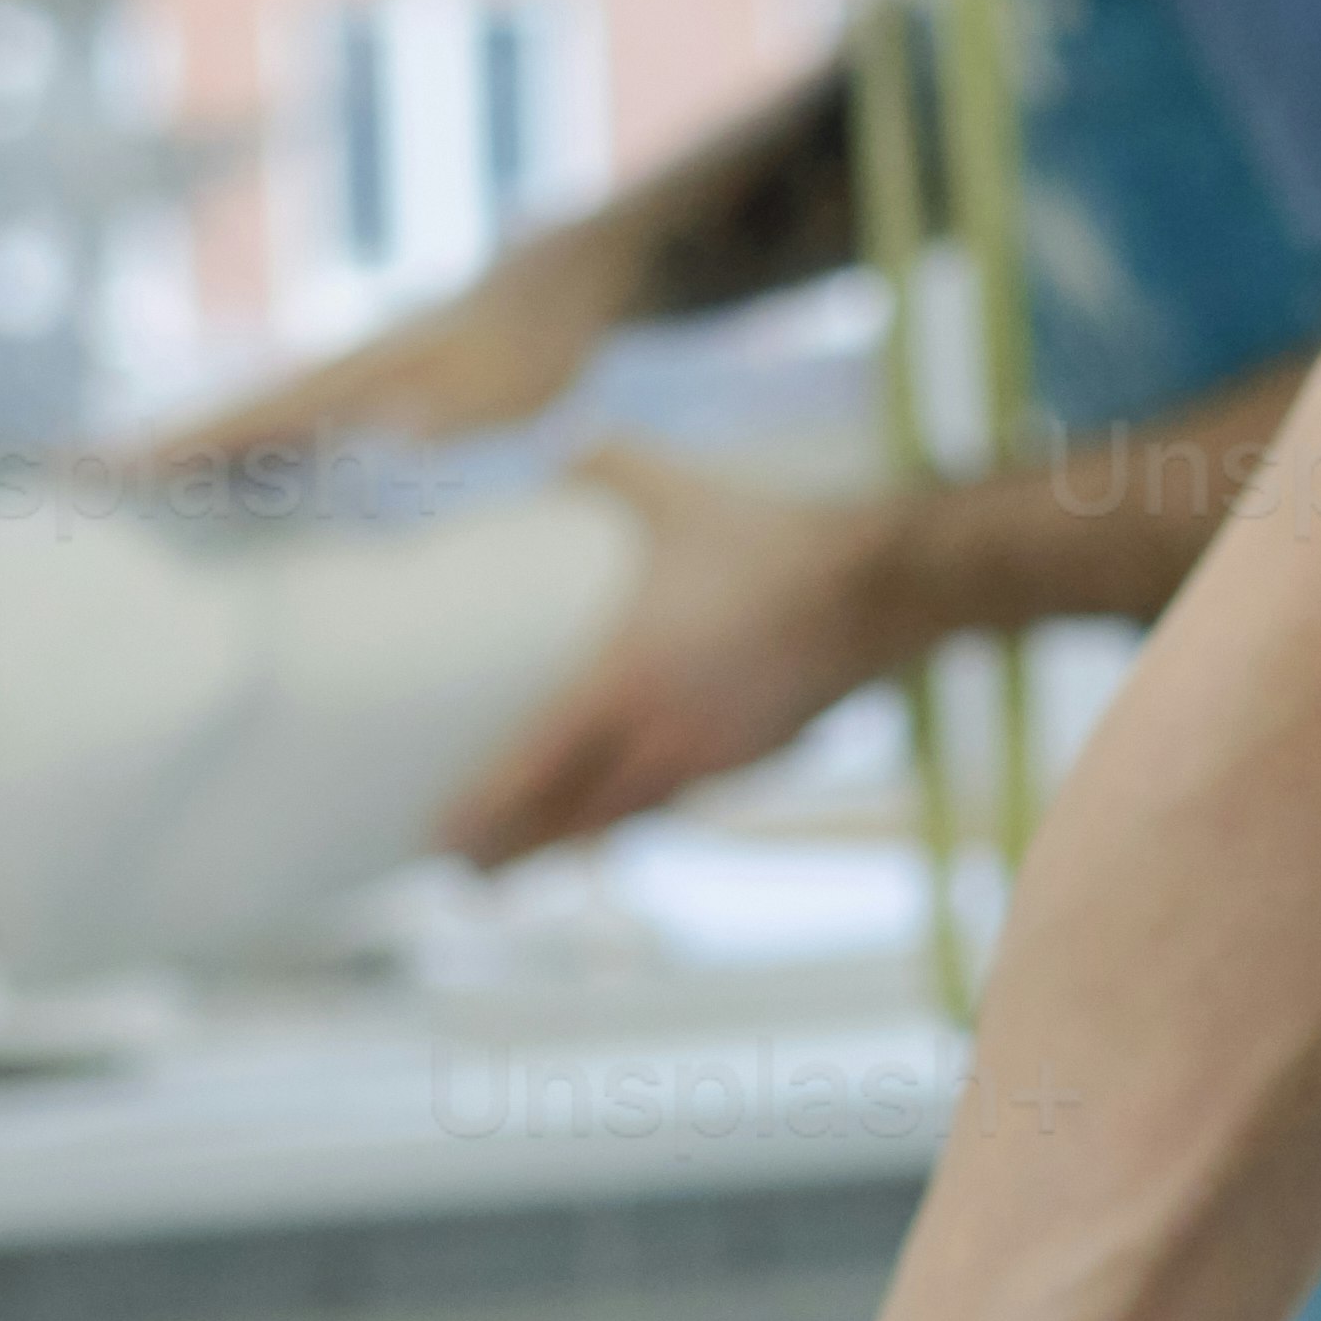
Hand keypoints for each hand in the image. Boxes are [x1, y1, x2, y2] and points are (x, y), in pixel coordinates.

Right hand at [121, 205, 645, 484]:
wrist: (557, 287)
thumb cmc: (528, 342)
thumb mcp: (495, 387)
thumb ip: (443, 411)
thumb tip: (391, 436)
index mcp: (332, 382)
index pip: (228, 423)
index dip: (160, 451)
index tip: (88, 473)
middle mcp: (316, 383)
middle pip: (207, 428)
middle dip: (132, 458)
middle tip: (47, 488)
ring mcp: (332, 392)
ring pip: (235, 436)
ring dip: (174, 466)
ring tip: (98, 503)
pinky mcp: (357, 405)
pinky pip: (277, 444)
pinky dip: (233, 467)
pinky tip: (217, 502)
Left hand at [435, 443, 909, 863]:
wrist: (880, 587)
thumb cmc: (769, 542)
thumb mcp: (671, 490)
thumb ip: (602, 464)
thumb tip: (556, 445)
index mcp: (623, 683)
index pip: (532, 769)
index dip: (481, 814)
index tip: (439, 839)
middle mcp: (661, 739)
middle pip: (570, 821)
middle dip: (515, 854)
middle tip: (467, 874)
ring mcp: (712, 757)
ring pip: (627, 820)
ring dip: (575, 843)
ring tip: (537, 853)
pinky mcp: (755, 758)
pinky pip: (681, 800)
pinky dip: (640, 812)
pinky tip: (631, 804)